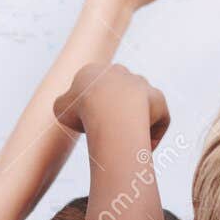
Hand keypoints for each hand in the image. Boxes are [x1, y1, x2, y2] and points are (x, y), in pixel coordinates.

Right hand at [52, 62, 168, 147]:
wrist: (108, 108)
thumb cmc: (81, 109)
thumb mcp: (61, 108)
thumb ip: (66, 106)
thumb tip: (72, 111)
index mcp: (95, 71)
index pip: (93, 89)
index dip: (90, 110)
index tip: (89, 126)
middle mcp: (120, 72)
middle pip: (118, 94)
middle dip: (115, 113)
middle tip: (109, 134)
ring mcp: (141, 83)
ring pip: (140, 106)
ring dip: (136, 123)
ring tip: (128, 144)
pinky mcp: (158, 98)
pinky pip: (158, 119)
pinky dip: (152, 135)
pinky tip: (145, 148)